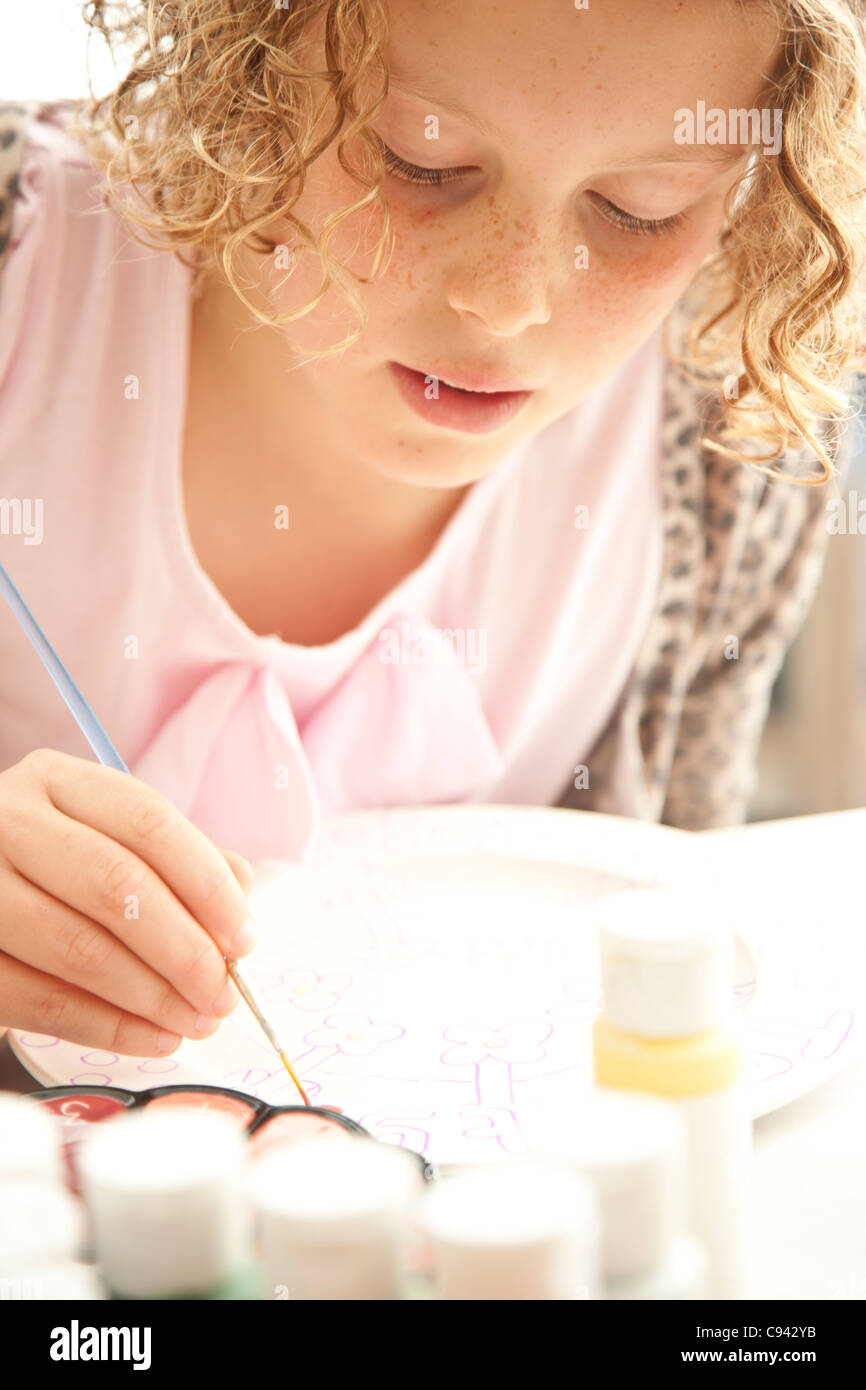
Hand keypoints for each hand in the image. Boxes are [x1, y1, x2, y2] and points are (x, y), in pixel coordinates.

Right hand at [0, 749, 255, 1056]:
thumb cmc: (53, 873)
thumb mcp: (107, 842)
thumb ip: (175, 860)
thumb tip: (240, 893)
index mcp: (55, 782)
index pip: (148, 822)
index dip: (207, 883)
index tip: (244, 936)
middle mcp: (7, 822)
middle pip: (116, 885)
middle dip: (186, 949)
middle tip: (224, 992)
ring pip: (79, 948)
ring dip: (153, 996)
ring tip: (198, 1020)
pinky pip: (40, 1001)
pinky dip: (108, 1027)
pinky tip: (153, 1037)